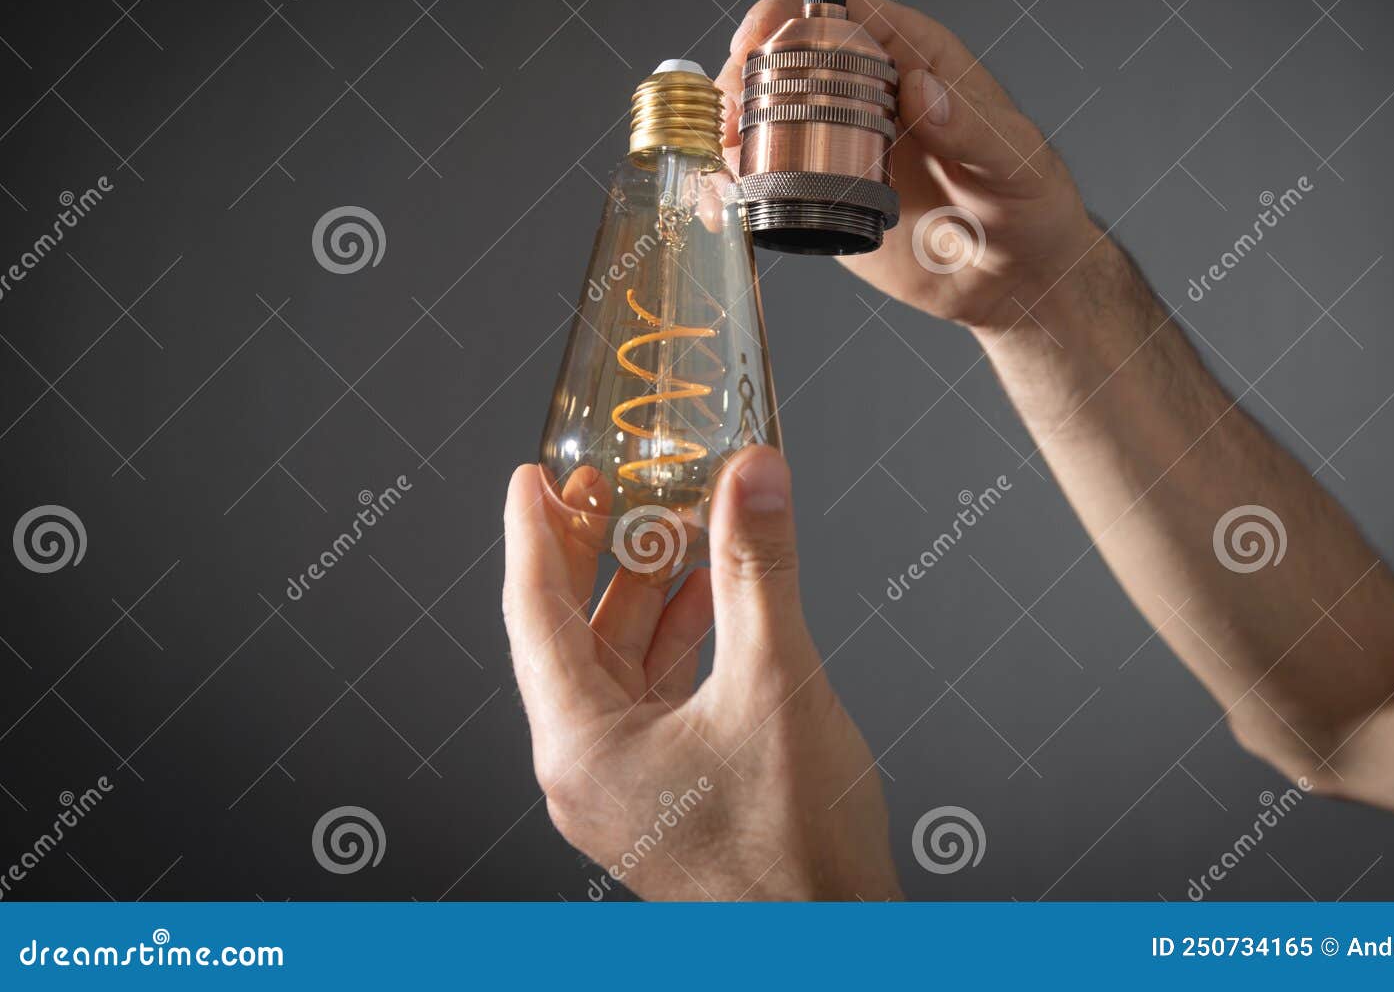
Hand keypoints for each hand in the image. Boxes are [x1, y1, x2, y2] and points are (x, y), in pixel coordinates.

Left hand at [501, 445, 900, 900]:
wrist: (830, 946)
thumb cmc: (794, 853)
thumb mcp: (774, 682)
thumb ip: (758, 568)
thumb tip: (754, 478)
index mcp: (582, 747)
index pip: (534, 613)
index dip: (535, 533)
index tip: (534, 478)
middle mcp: (586, 770)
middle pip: (570, 635)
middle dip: (595, 555)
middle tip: (607, 488)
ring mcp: (623, 789)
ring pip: (616, 666)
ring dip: (649, 596)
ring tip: (680, 531)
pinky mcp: (663, 797)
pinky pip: (651, 698)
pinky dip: (678, 642)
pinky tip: (717, 603)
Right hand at [716, 0, 1104, 332]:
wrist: (1014, 278)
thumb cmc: (1029, 206)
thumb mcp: (1011, 162)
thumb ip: (971, 126)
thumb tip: (921, 87)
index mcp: (914, 58)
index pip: (840, 6)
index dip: (789, 12)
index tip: (757, 41)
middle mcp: (867, 92)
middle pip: (784, 56)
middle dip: (741, 75)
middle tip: (728, 119)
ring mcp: (838, 141)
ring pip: (763, 114)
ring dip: (726, 131)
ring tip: (719, 168)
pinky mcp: (823, 192)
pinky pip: (767, 176)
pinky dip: (733, 186)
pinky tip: (720, 206)